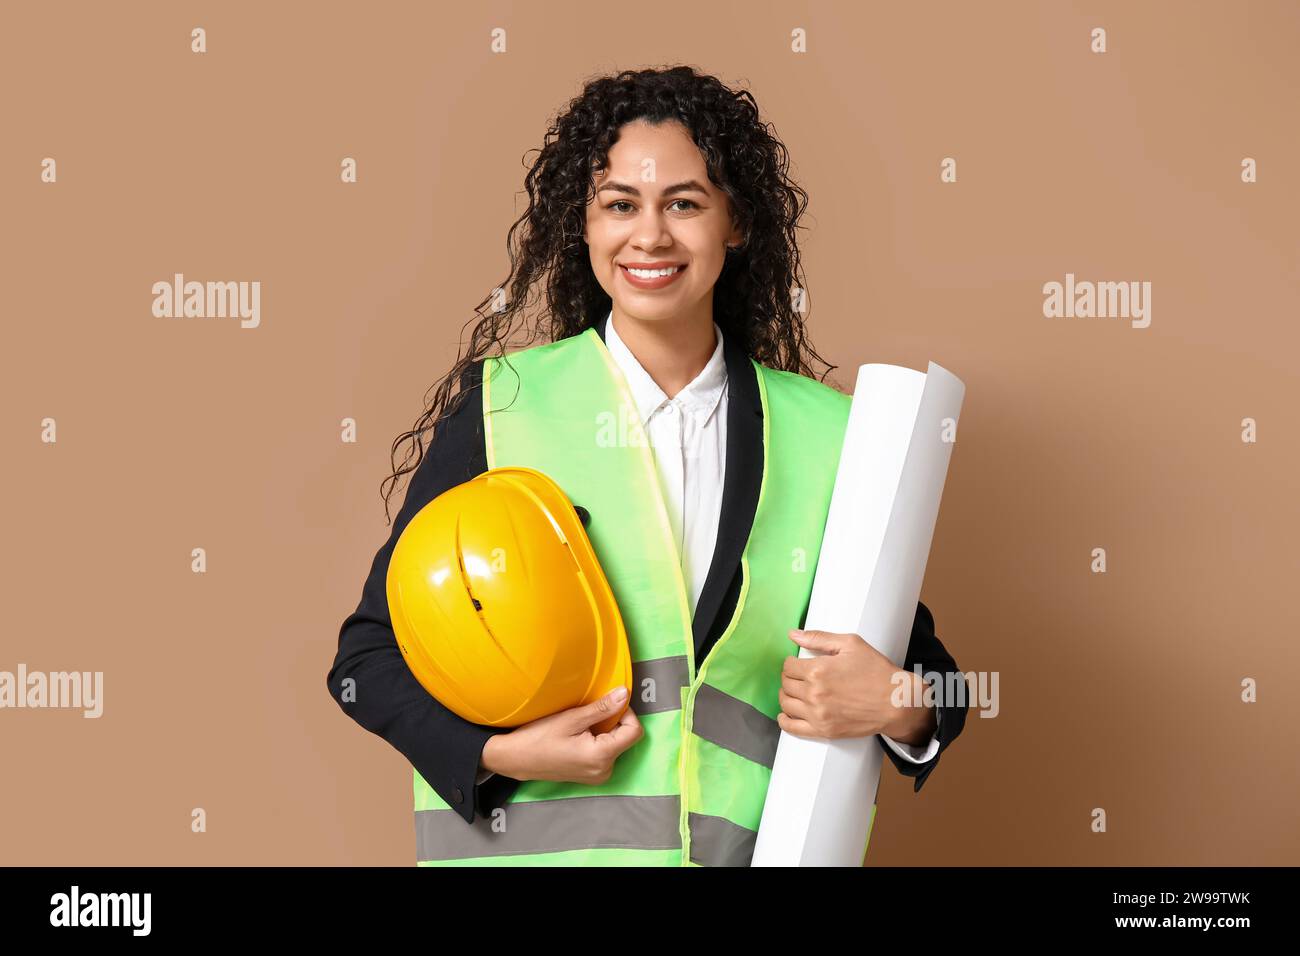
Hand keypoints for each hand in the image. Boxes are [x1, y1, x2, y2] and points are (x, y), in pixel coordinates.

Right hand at [480, 687, 642, 783]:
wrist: (515, 758)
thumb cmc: (539, 737)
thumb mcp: (572, 718)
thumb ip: (602, 708)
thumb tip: (625, 694)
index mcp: (602, 757)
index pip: (634, 731)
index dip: (626, 713)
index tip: (607, 704)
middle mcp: (604, 771)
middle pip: (625, 738)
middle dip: (612, 722)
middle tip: (588, 714)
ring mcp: (598, 776)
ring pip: (615, 745)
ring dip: (604, 731)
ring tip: (580, 727)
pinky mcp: (591, 776)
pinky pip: (605, 753)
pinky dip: (597, 741)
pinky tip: (578, 737)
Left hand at [777, 629, 935, 741]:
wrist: (896, 702)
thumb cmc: (876, 671)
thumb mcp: (851, 644)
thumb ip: (819, 638)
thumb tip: (793, 634)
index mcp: (817, 670)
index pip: (788, 666)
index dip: (791, 663)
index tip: (797, 664)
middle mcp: (814, 693)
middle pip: (786, 684)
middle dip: (790, 678)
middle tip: (798, 676)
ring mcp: (818, 714)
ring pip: (786, 704)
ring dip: (787, 696)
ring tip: (795, 692)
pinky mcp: (824, 730)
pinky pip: (793, 728)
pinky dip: (785, 721)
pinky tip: (786, 715)